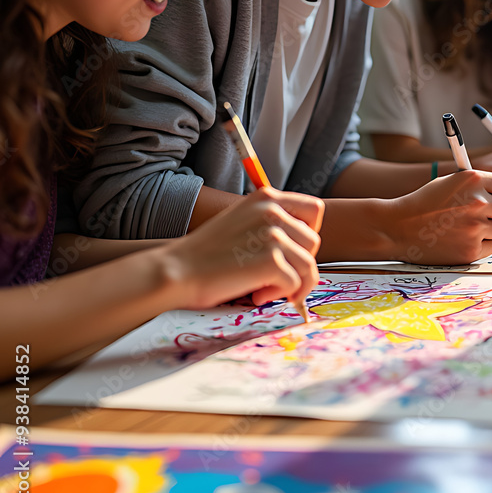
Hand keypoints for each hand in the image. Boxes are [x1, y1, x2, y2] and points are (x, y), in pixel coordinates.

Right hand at [161, 188, 322, 309]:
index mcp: (267, 197)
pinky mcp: (271, 261)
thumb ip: (273, 224)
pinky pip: (293, 284)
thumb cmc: (208, 253)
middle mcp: (272, 211)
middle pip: (313, 242)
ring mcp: (273, 235)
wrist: (177, 271)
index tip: (292, 250)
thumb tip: (307, 243)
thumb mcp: (244, 221)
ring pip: (308, 266)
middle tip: (273, 276)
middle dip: (299, 264)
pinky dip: (278, 295)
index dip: (309, 233)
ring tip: (263, 288)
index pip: (314, 210)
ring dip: (291, 284)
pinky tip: (256, 294)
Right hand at [387, 170, 491, 264]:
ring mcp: (475, 228)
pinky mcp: (470, 251)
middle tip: (489, 216)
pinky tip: (461, 239)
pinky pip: (491, 247)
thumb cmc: (425, 202)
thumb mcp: (452, 182)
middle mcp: (478, 202)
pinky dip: (480, 246)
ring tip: (471, 227)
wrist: (397, 227)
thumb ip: (481, 186)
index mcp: (474, 179)